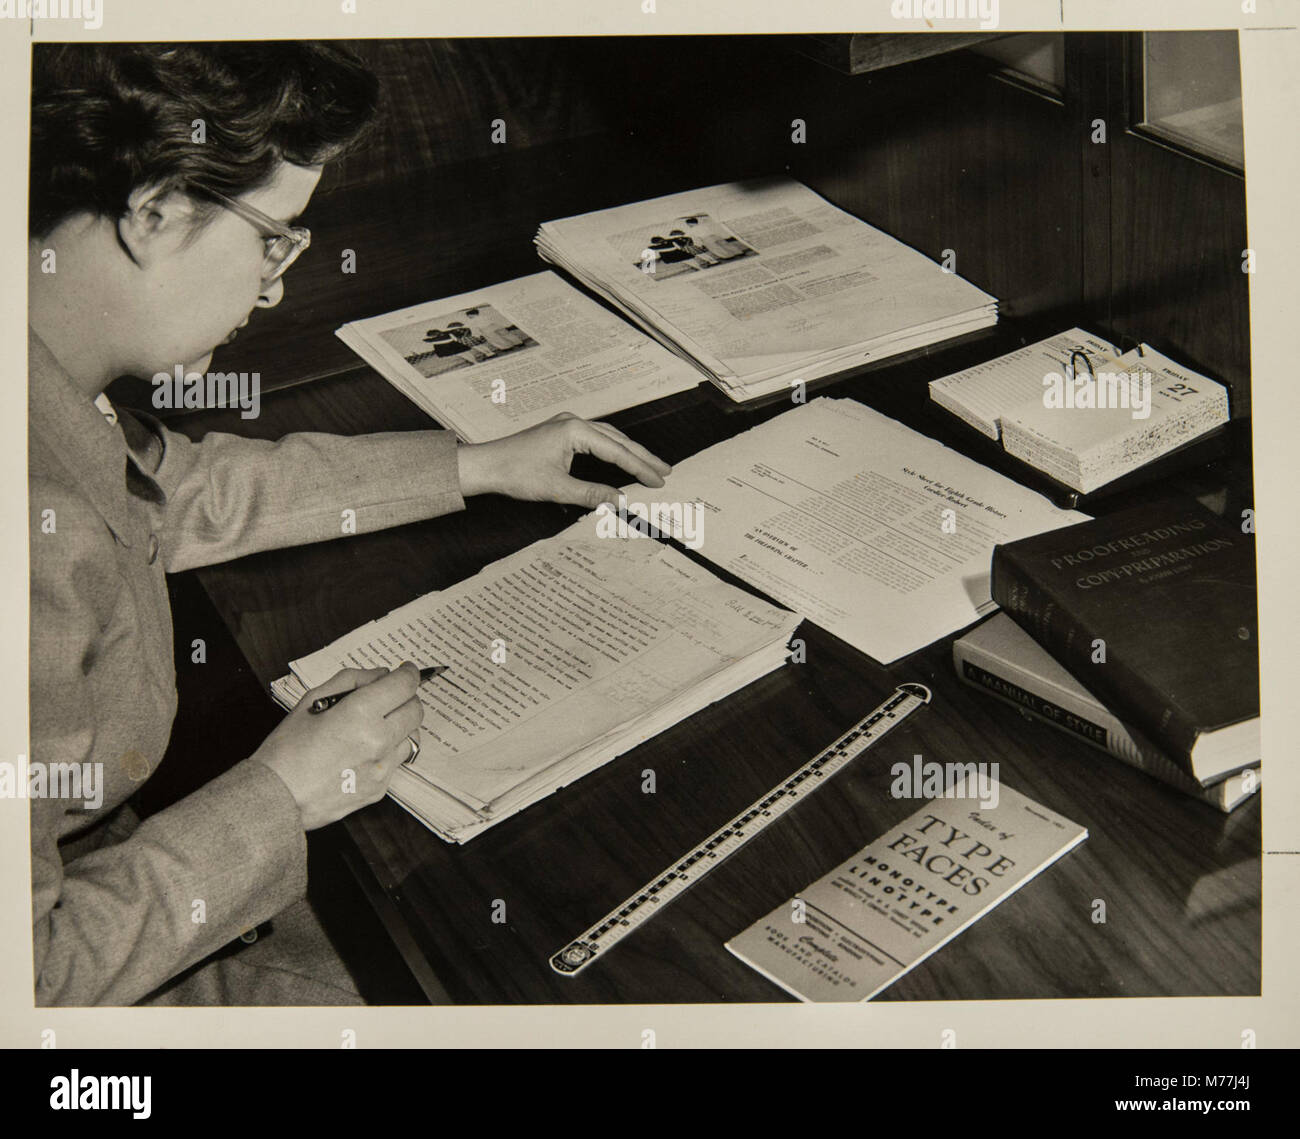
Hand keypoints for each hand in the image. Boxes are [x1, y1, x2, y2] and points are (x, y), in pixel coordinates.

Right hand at [253, 664, 423, 830]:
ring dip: (400, 726)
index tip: (406, 671)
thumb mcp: (311, 701)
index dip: (408, 673)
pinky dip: (387, 751)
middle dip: (406, 698)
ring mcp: (382, 767)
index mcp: (361, 713)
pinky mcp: (380, 788)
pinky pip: (397, 761)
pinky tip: (363, 752)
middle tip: (390, 697)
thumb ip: (351, 680)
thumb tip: (380, 675)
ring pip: (411, 736)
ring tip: (374, 727)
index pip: (405, 684)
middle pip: (416, 710)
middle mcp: (378, 740)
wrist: (277, 796)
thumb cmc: (287, 749)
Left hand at [456, 413, 670, 509]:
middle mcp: (574, 422)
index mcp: (575, 431)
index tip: (659, 481)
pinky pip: (596, 439)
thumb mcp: (556, 489)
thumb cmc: (514, 473)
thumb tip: (619, 501)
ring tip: (651, 466)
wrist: (486, 465)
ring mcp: (567, 425)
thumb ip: (591, 494)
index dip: (640, 467)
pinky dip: (613, 450)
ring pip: (609, 437)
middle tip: (666, 471)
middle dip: (643, 457)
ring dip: (630, 452)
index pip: (617, 451)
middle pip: (618, 440)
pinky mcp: (561, 433)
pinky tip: (622, 458)